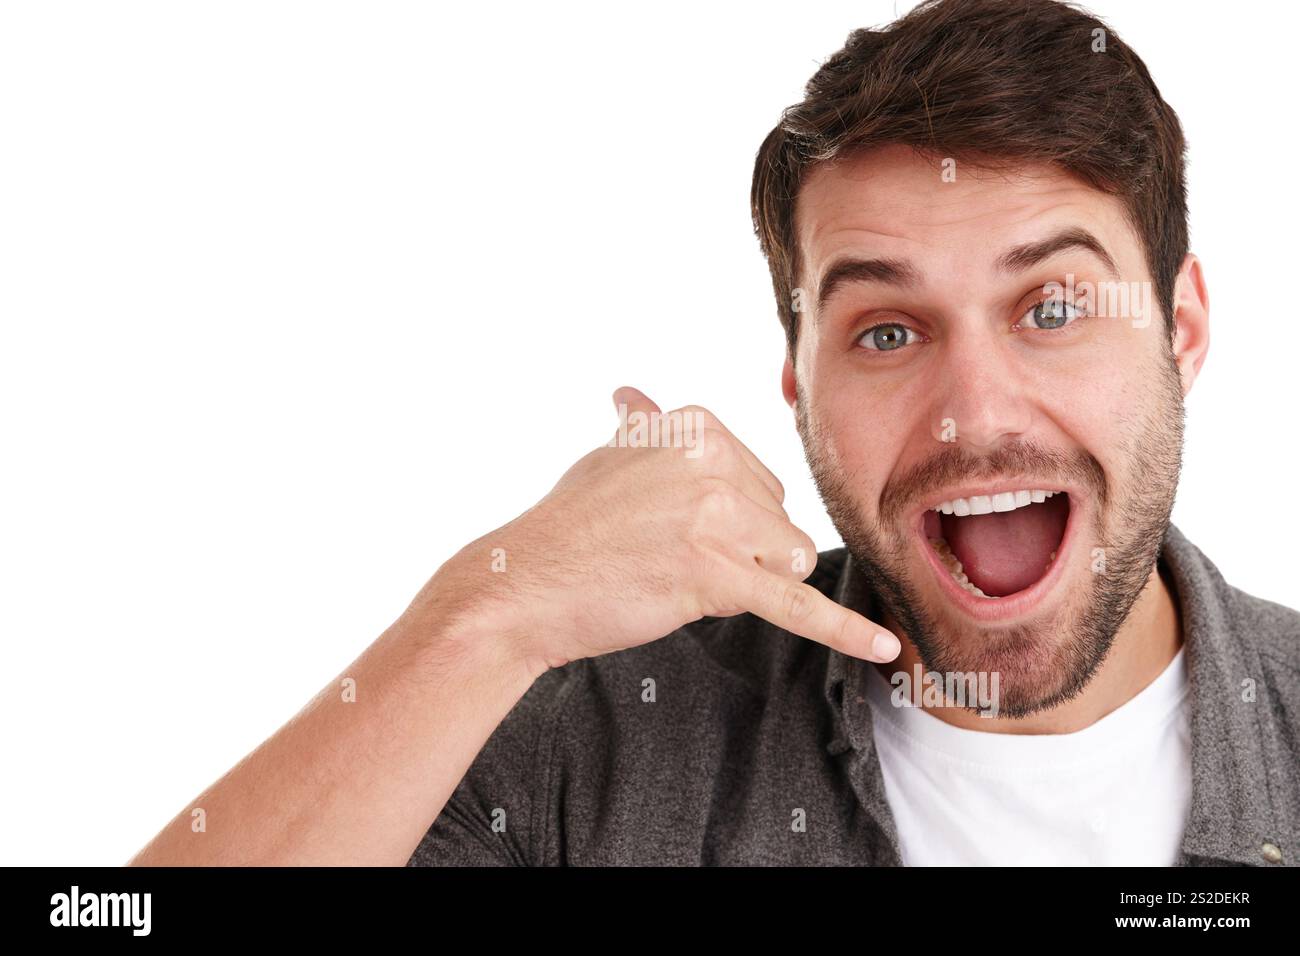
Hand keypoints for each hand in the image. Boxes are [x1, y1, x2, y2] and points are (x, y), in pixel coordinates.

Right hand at [417, 386, 900, 673]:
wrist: (523, 586)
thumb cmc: (566, 529)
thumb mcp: (608, 459)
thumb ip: (642, 429)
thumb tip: (631, 395)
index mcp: (697, 426)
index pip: (761, 482)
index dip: (727, 521)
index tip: (676, 530)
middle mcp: (712, 461)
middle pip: (777, 521)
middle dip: (737, 553)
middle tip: (664, 557)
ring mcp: (717, 517)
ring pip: (785, 560)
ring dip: (744, 582)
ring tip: (678, 578)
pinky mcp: (716, 576)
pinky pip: (794, 606)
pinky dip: (843, 630)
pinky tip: (886, 646)